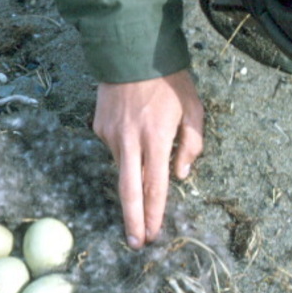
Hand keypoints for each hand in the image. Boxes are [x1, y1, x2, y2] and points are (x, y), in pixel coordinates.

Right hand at [92, 70, 204, 248]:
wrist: (131, 49)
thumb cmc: (169, 78)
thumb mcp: (192, 108)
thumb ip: (190, 145)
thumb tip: (180, 176)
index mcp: (156, 137)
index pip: (155, 185)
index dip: (154, 213)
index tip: (152, 235)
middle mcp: (129, 140)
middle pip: (128, 190)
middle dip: (133, 220)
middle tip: (135, 243)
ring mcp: (110, 134)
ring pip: (123, 167)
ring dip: (133, 176)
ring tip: (145, 161)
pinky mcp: (98, 127)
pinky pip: (115, 148)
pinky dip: (126, 150)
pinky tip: (133, 132)